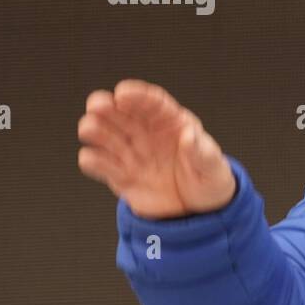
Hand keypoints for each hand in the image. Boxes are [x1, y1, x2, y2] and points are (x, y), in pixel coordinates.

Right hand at [77, 79, 235, 219]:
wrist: (199, 211)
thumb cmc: (209, 180)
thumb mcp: (214, 167)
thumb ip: (202, 152)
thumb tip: (189, 136)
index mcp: (172, 123)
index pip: (152, 102)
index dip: (137, 95)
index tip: (122, 93)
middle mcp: (147, 134)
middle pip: (120, 112)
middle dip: (105, 105)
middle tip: (97, 105)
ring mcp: (131, 153)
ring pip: (104, 134)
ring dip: (94, 129)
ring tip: (90, 129)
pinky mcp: (120, 176)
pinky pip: (99, 164)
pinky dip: (92, 160)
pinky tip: (92, 158)